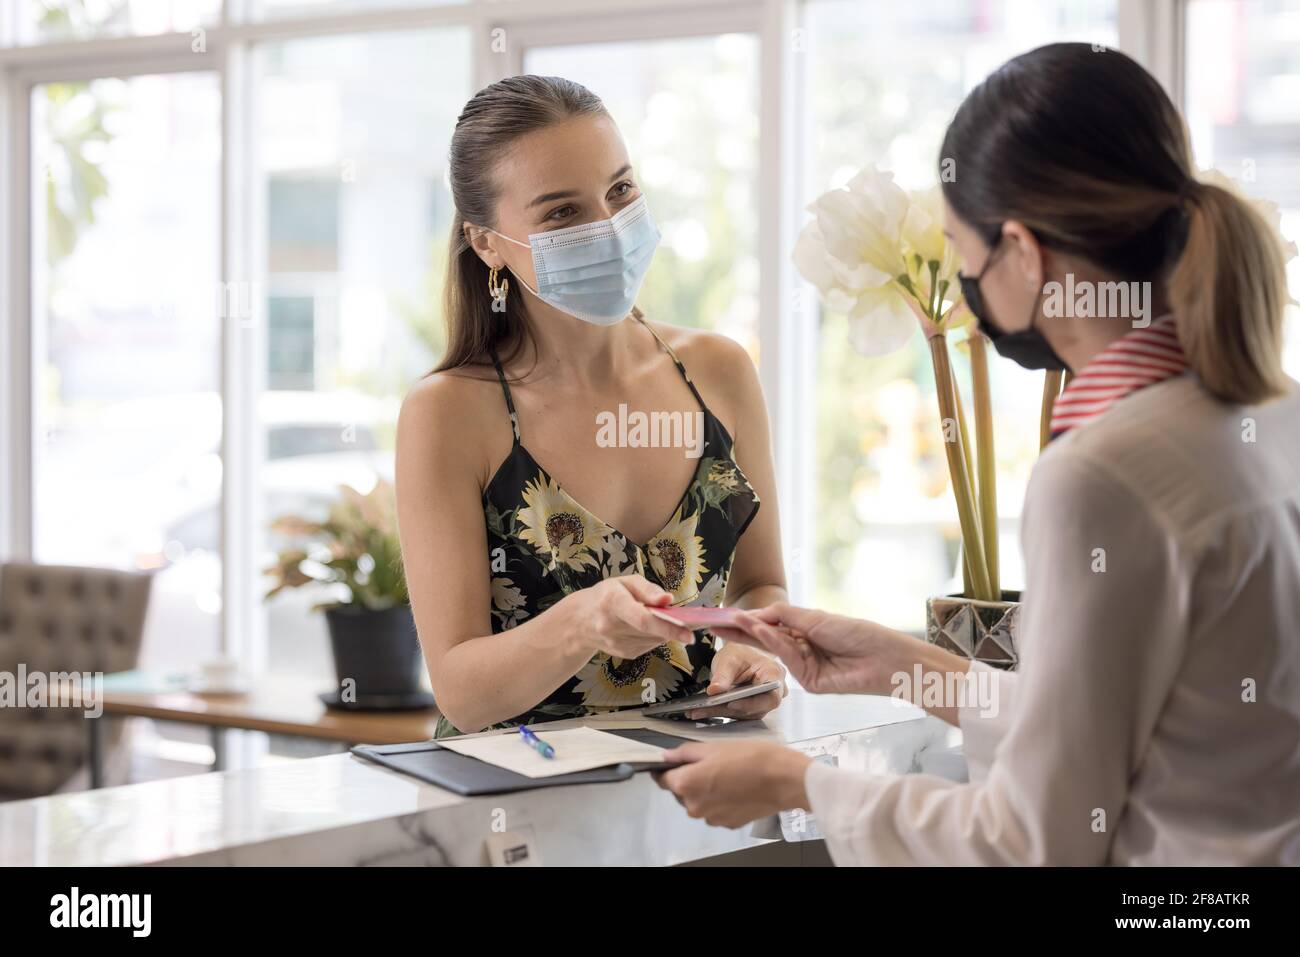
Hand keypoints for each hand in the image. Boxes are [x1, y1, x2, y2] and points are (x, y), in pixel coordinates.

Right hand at [558, 575, 694, 659]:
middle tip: (686, 619)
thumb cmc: (606, 596)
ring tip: (658, 617)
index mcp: (613, 603)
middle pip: (653, 631)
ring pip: (655, 640)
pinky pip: (650, 646)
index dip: (668, 627)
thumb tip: (668, 600)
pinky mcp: (624, 654)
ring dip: (664, 630)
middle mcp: (612, 627)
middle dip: (673, 626)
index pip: (643, 620)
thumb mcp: (625, 582)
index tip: (689, 634)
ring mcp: (617, 644)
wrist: (580, 622)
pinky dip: (655, 636)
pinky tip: (647, 627)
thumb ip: (648, 589)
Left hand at [654, 741, 812, 828]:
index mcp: (686, 784)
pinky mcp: (727, 823)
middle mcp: (694, 806)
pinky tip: (735, 786)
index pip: (662, 779)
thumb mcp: (713, 746)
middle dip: (689, 778)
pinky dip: (720, 800)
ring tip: (726, 773)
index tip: (673, 762)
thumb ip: (685, 753)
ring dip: (705, 790)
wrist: (782, 779)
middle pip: (680, 791)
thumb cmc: (750, 758)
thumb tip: (667, 756)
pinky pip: (715, 810)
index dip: (666, 768)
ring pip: (698, 802)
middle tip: (708, 762)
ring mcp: (711, 818)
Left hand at [683, 642, 785, 719]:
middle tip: (704, 708)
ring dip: (720, 712)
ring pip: (743, 713)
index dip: (752, 704)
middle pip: (755, 708)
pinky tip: (699, 710)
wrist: (740, 654)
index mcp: (774, 675)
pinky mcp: (750, 709)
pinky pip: (735, 713)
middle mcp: (773, 692)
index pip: (770, 697)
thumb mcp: (730, 658)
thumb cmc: (741, 652)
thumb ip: (724, 674)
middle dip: (728, 709)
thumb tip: (714, 691)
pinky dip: (718, 711)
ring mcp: (762, 703)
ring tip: (696, 710)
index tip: (731, 703)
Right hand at [712, 602, 923, 696]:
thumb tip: (757, 613)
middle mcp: (803, 649)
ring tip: (736, 621)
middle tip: (715, 624)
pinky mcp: (808, 683)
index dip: (749, 620)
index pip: (771, 625)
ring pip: (774, 649)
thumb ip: (784, 616)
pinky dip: (774, 644)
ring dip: (756, 634)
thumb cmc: (857, 633)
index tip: (726, 615)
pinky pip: (787, 660)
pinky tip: (761, 631)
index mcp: (806, 631)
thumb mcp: (816, 618)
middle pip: (767, 640)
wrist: (883, 658)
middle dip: (742, 631)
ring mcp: (804, 667)